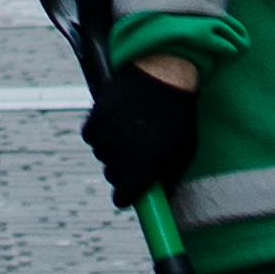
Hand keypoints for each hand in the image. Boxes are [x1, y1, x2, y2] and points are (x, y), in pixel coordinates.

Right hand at [83, 60, 198, 207]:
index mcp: (150, 163)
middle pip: (112, 176)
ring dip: (112, 149)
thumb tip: (160, 200)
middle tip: (134, 156)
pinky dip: (100, 132)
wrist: (164, 73)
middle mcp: (127, 152)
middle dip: (122, 171)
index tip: (125, 197)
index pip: (125, 196)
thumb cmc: (177, 114)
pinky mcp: (96, 117)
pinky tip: (116, 122)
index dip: (125, 198)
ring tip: (130, 129)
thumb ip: (171, 178)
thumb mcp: (184, 150)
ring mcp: (110, 134)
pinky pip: (91, 136)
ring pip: (102, 155)